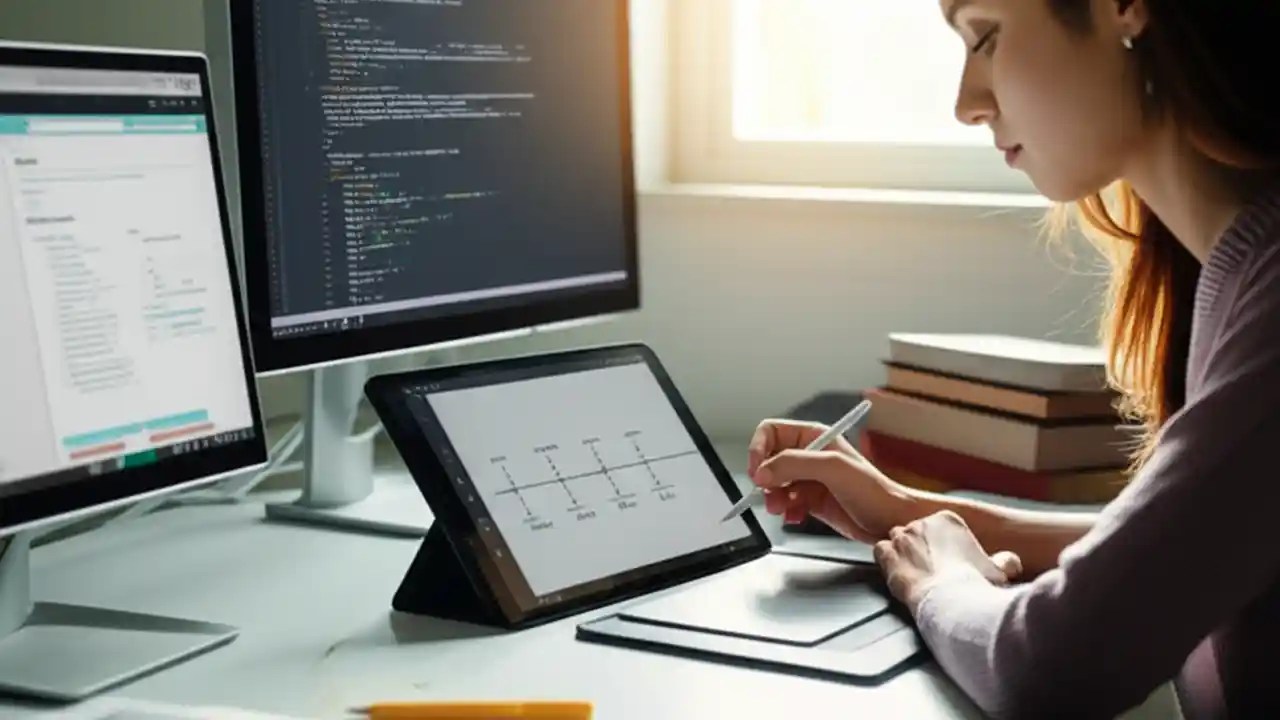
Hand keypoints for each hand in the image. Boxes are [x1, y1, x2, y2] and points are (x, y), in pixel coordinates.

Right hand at [747, 418, 912, 543]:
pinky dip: (785, 511)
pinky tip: (796, 516)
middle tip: (770, 494)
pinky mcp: (810, 500)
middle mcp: (808, 455)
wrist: (891, 521)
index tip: (758, 471)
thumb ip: (793, 464)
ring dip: (773, 498)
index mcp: (813, 436)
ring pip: (773, 484)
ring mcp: (809, 478)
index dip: (759, 449)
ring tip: (782, 509)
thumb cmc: (872, 490)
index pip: (770, 432)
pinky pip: (785, 502)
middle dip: (765, 479)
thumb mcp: (832, 469)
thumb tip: (762, 472)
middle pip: (768, 460)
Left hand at [874, 510, 1022, 613]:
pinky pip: (880, 551)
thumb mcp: (999, 570)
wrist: (952, 600)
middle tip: (930, 569)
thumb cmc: (976, 585)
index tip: (948, 560)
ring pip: (897, 540)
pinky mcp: (887, 555)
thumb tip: (1011, 562)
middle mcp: (921, 523)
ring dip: (903, 553)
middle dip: (921, 548)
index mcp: (948, 519)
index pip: (938, 526)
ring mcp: (901, 538)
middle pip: (916, 532)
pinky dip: (885, 560)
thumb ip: (1005, 561)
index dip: (942, 545)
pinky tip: (896, 573)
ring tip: (913, 572)